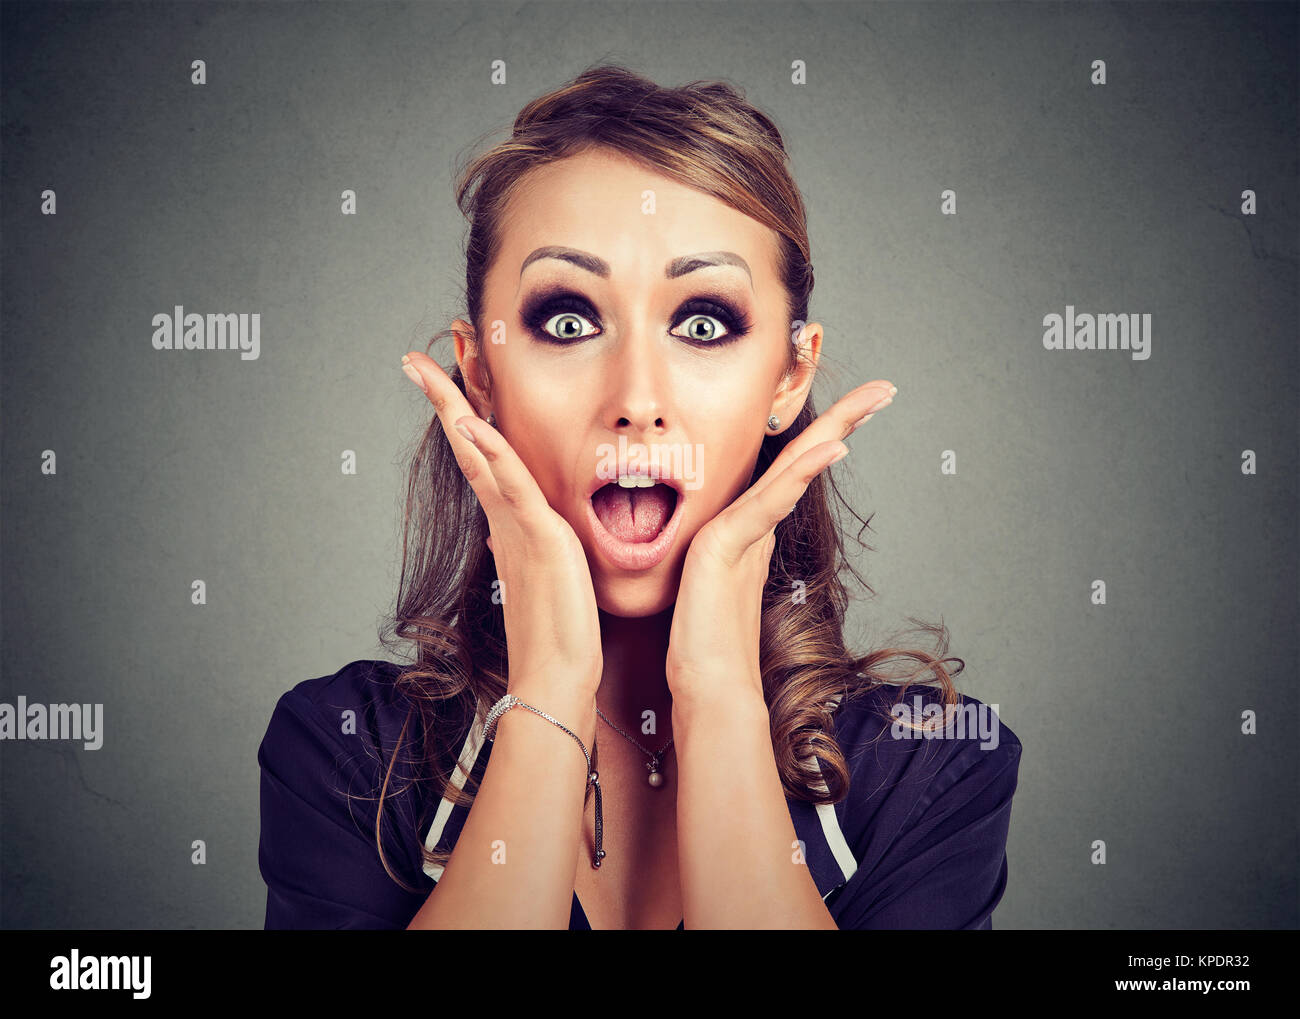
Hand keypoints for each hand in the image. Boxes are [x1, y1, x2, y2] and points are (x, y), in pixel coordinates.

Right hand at [401, 352, 604, 698]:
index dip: (461, 418)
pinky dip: (490, 451)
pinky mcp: (537, 535)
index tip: (444, 384)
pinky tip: (471, 423)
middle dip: (441, 399)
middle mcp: (504, 517)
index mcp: (509, 522)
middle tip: (411, 361)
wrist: (557, 674)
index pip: (480, 456)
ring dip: (454, 408)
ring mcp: (516, 524)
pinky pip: (511, 484)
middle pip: (467, 445)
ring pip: (480, 453)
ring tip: (426, 371)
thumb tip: (511, 534)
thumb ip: (527, 545)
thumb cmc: (557, 630)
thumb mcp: (546, 572)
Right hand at [665, 380, 897, 712]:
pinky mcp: (721, 546)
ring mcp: (732, 530)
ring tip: (873, 401)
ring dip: (835, 428)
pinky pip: (769, 502)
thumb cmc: (720, 645)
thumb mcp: (745, 591)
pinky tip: (834, 449)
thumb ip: (753, 558)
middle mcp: (744, 519)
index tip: (869, 408)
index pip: (798, 469)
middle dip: (845, 416)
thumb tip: (766, 541)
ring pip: (790, 466)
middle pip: (800, 454)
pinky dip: (802, 472)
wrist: (705, 686)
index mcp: (754, 528)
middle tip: (885, 388)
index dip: (833, 435)